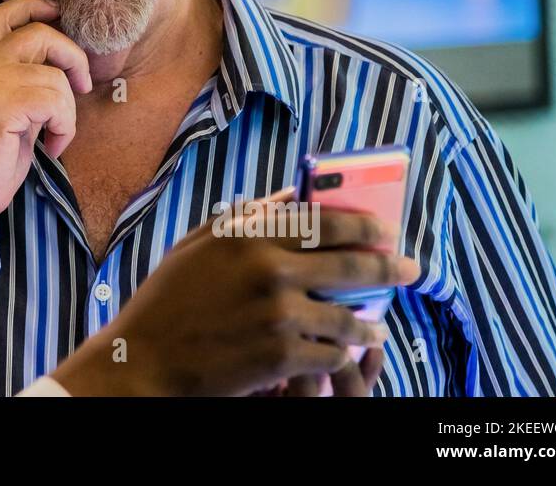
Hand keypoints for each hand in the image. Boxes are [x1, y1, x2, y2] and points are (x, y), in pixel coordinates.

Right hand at [0, 0, 90, 229]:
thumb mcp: (3, 110)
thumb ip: (22, 83)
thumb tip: (61, 69)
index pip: (3, 15)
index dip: (35, 6)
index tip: (58, 12)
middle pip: (39, 33)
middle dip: (71, 55)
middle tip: (81, 84)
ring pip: (55, 76)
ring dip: (67, 110)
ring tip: (55, 136)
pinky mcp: (3, 104)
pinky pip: (56, 101)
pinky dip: (64, 127)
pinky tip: (51, 147)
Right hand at [51, 189, 419, 395]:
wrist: (145, 360)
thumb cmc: (168, 300)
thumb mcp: (198, 244)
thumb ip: (247, 217)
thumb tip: (293, 196)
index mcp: (248, 234)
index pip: (325, 220)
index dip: (365, 222)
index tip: (387, 227)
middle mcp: (268, 269)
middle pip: (351, 265)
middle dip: (389, 267)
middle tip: (410, 268)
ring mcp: (278, 314)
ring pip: (347, 316)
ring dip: (368, 322)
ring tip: (376, 325)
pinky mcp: (282, 356)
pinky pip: (331, 353)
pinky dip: (340, 354)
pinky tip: (343, 352)